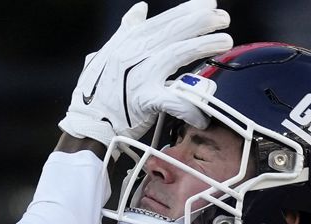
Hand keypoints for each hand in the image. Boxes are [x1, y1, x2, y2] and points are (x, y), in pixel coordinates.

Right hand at [59, 0, 232, 144]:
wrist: (85, 126)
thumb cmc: (94, 94)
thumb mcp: (104, 55)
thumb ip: (125, 32)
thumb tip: (140, 9)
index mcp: (126, 43)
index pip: (162, 20)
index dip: (187, 10)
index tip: (210, 4)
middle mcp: (132, 55)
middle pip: (172, 31)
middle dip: (201, 21)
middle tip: (224, 18)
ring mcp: (138, 76)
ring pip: (176, 54)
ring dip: (203, 45)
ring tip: (225, 41)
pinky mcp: (143, 101)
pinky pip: (174, 100)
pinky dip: (191, 105)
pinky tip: (205, 110)